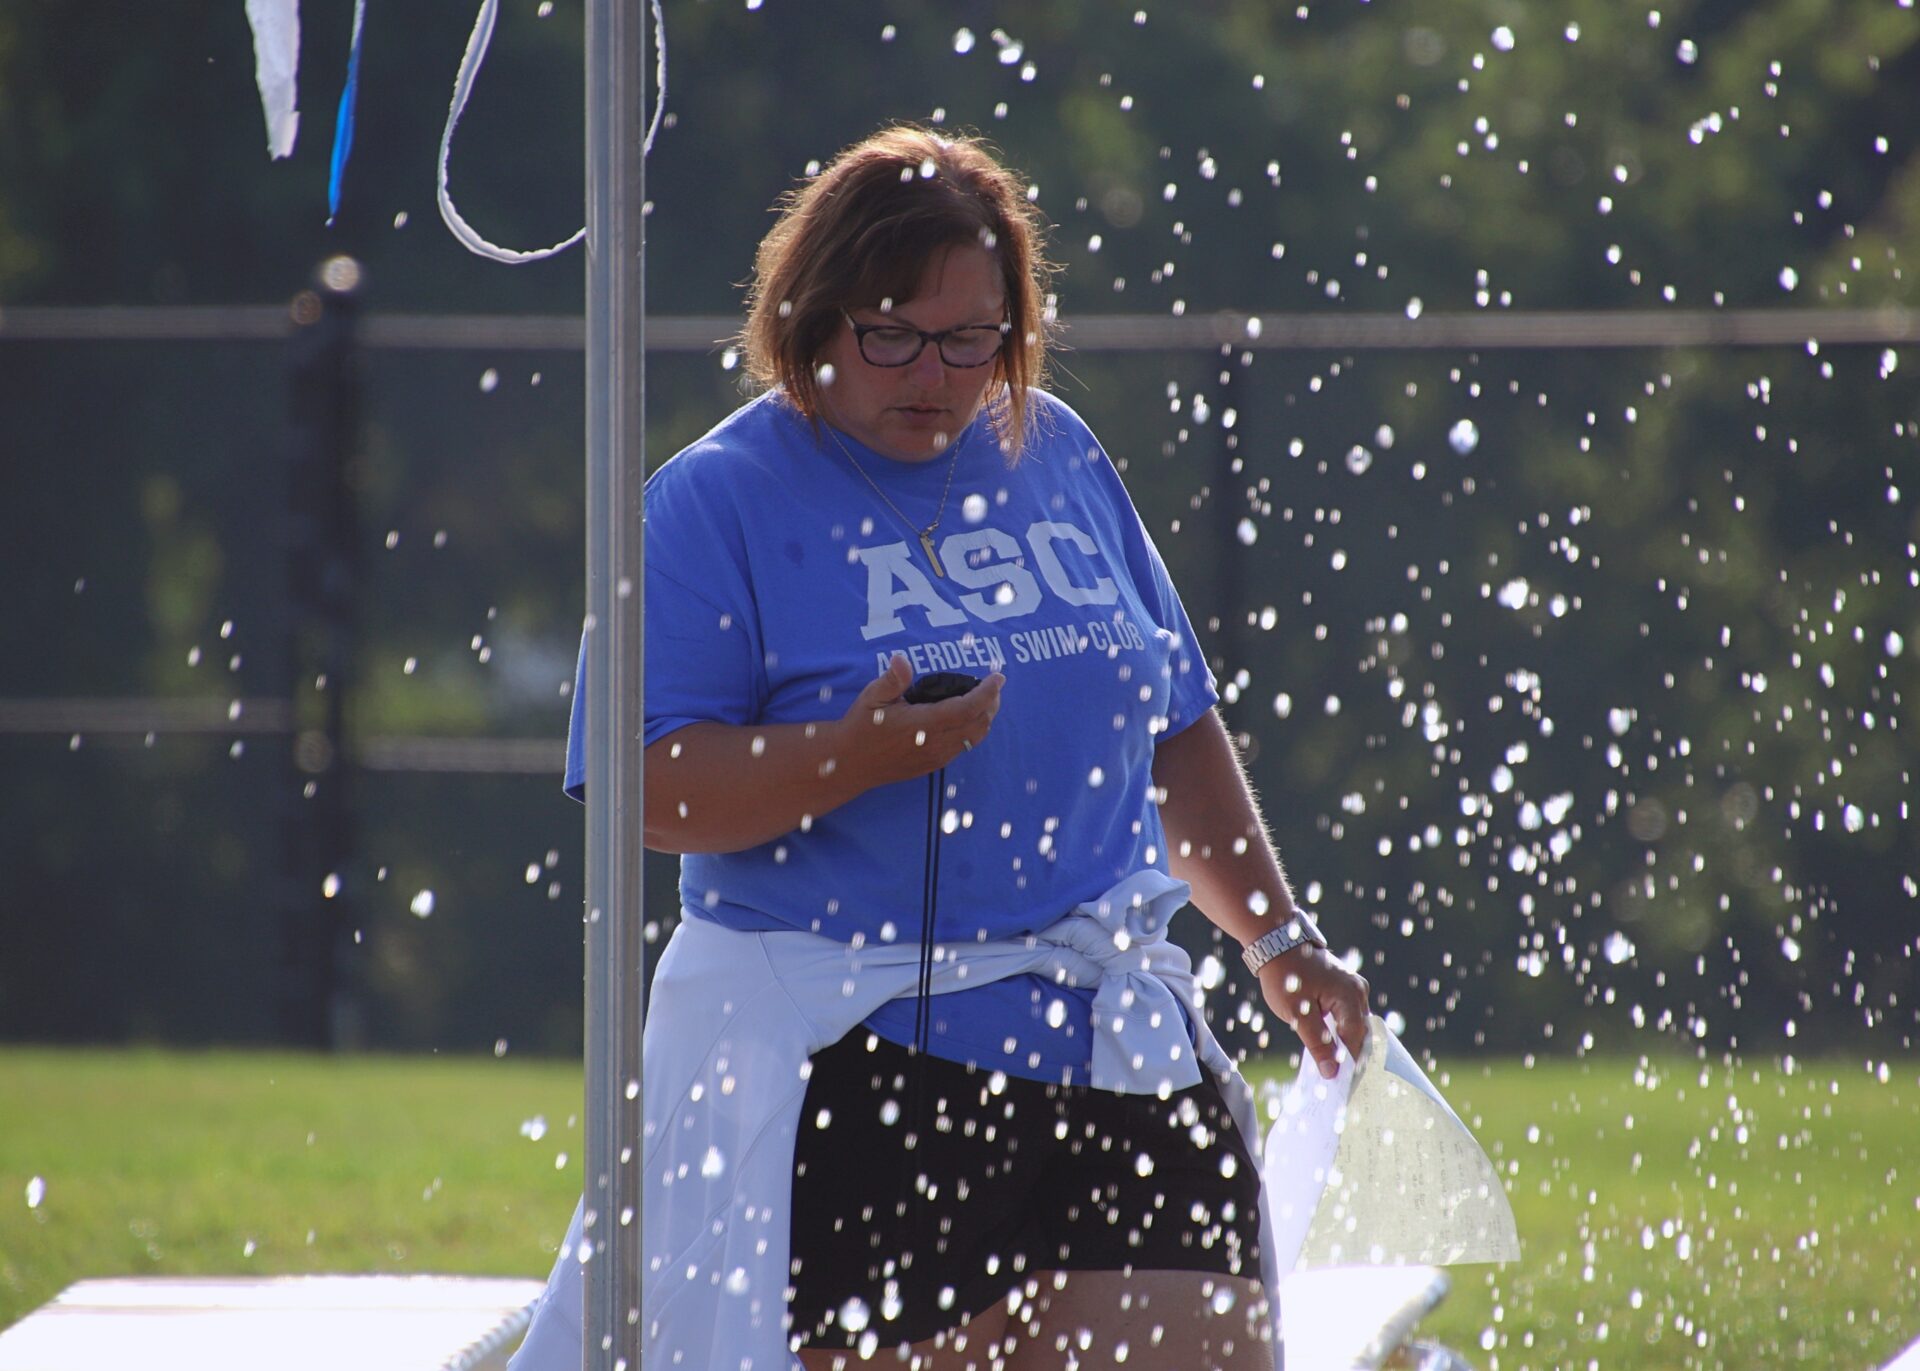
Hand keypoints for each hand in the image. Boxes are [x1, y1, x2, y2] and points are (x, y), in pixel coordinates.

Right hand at [835, 652, 1002, 786]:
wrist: (850, 764)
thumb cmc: (861, 727)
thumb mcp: (872, 698)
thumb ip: (893, 679)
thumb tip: (903, 659)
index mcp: (923, 725)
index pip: (966, 708)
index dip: (987, 692)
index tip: (999, 677)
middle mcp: (935, 744)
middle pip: (979, 724)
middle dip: (992, 703)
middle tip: (994, 685)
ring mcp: (936, 757)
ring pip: (975, 738)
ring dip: (985, 718)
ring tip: (985, 699)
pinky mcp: (934, 765)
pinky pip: (964, 747)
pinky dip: (974, 730)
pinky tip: (967, 717)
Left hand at [1257, 945, 1369, 1078]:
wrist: (1276, 943)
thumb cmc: (1285, 976)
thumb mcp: (1297, 1013)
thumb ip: (1318, 1043)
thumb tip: (1332, 1072)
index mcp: (1351, 996)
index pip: (1356, 1041)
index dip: (1350, 1065)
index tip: (1343, 1087)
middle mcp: (1358, 991)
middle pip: (1359, 1033)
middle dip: (1349, 1057)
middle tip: (1336, 1081)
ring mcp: (1353, 987)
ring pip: (1354, 1025)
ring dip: (1344, 1044)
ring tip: (1332, 1067)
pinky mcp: (1344, 987)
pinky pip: (1348, 1015)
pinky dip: (1340, 1030)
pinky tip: (1329, 1045)